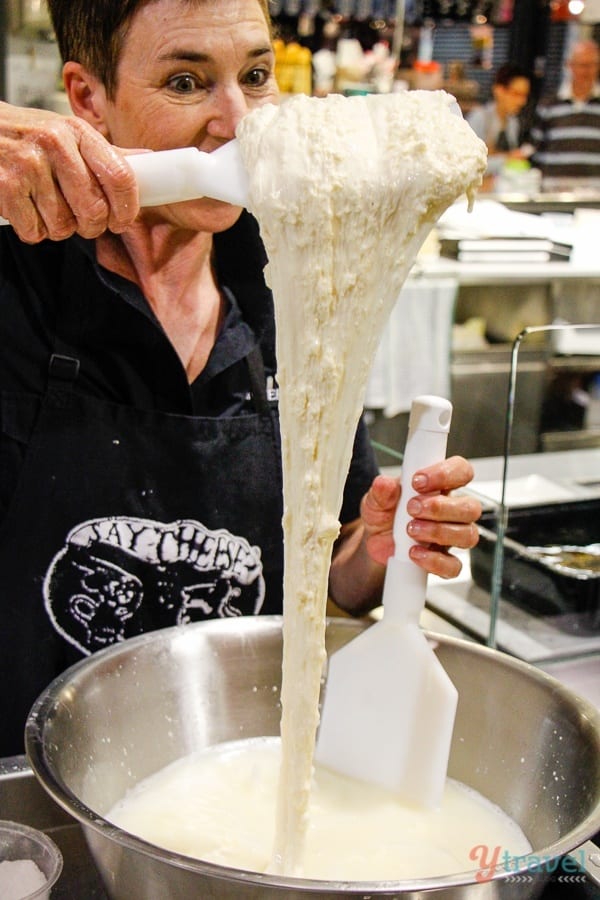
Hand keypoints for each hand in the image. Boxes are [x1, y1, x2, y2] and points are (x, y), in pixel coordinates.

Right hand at [0, 101, 138, 242]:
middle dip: (90, 226)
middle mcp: (55, 144)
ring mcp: (28, 165)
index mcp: (76, 132)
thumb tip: (146, 162)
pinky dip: (31, 230)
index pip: (121, 177)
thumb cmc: (26, 136)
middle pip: (94, 210)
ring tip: (44, 207)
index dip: (127, 209)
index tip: (121, 221)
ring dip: (57, 228)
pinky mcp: (6, 186)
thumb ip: (104, 153)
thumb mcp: (65, 134)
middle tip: (80, 221)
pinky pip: (34, 231)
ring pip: (63, 226)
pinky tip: (25, 209)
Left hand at [360, 457, 481, 579]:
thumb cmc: (384, 514)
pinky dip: (434, 561)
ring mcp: (451, 537)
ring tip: (410, 530)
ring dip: (438, 532)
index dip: (446, 474)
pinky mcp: (443, 560)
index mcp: (440, 487)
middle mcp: (452, 511)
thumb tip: (385, 484)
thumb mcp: (376, 499)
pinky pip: (453, 566)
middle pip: (471, 507)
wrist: (374, 542)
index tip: (418, 481)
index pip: (461, 471)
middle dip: (441, 507)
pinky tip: (414, 553)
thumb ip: (381, 491)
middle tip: (412, 508)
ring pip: (468, 535)